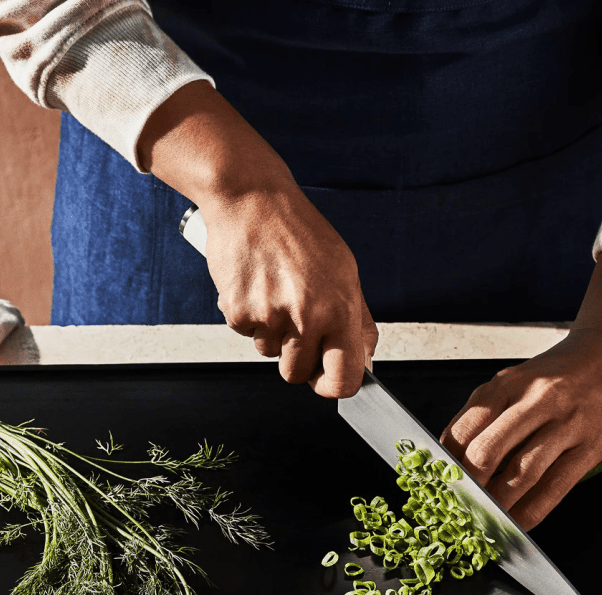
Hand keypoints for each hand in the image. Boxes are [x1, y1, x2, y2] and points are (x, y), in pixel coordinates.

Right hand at [137, 81, 376, 397]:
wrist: (252, 200)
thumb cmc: (298, 232)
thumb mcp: (344, 269)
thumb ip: (355, 319)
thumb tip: (363, 359)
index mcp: (339, 307)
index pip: (342, 378)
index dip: (333, 387)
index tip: (326, 382)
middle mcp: (306, 316)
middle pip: (298, 374)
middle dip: (297, 360)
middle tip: (296, 327)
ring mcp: (270, 316)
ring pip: (270, 354)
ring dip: (273, 334)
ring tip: (276, 293)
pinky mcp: (238, 312)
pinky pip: (247, 335)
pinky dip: (251, 317)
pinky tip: (257, 286)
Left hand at [440, 252, 601, 529]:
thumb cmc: (556, 374)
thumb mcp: (512, 382)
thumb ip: (482, 415)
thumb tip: (450, 458)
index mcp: (505, 385)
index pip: (462, 432)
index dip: (445, 465)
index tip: (437, 485)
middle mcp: (535, 401)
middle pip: (487, 453)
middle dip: (468, 487)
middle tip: (457, 506)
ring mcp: (566, 423)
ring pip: (521, 473)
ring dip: (497, 504)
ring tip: (482, 520)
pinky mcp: (592, 445)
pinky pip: (556, 486)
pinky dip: (531, 510)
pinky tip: (516, 523)